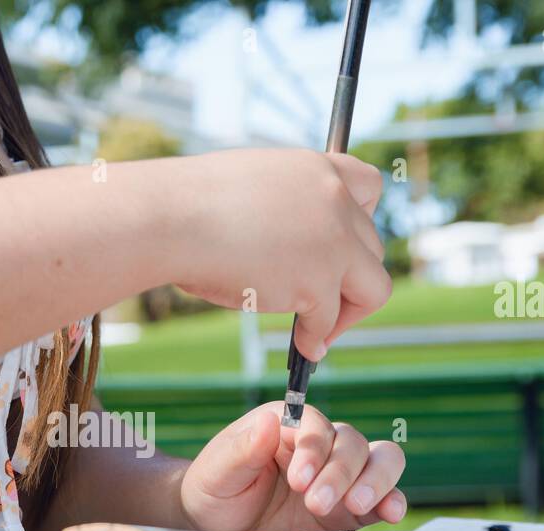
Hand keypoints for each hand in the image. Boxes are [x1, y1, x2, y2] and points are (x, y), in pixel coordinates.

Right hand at [168, 149, 389, 360]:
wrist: (170, 218)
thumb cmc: (185, 206)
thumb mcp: (247, 190)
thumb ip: (280, 211)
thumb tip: (283, 252)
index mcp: (314, 169)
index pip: (369, 186)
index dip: (361, 221)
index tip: (340, 247)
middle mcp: (333, 200)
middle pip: (372, 247)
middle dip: (349, 280)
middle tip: (323, 305)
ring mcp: (332, 241)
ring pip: (373, 288)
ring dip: (348, 315)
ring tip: (320, 333)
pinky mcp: (317, 281)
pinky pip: (329, 320)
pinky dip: (316, 338)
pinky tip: (304, 347)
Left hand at [179, 403, 406, 530]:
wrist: (216, 527)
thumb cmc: (213, 490)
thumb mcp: (216, 470)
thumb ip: (242, 449)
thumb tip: (268, 422)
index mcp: (286, 425)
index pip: (315, 425)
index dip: (313, 450)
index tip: (298, 480)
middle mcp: (318, 444)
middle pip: (351, 443)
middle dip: (339, 473)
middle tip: (315, 502)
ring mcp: (338, 475)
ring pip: (379, 460)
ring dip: (374, 481)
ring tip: (356, 506)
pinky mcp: (349, 507)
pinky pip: (382, 497)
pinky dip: (392, 501)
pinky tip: (391, 512)